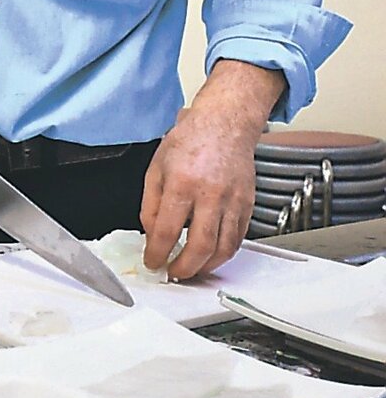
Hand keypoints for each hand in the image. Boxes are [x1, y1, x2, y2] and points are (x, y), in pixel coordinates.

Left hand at [141, 105, 257, 281]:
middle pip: (200, 246)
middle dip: (184, 268)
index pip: (167, 231)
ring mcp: (233, 200)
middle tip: (173, 273)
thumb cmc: (190, 141)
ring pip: (224, 248)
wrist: (225, 123)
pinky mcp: (247, 204)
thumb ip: (151, 205)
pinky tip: (210, 255)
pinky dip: (224, 253)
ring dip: (206, 266)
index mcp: (183, 183)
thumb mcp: (156, 169)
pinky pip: (238, 238)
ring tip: (192, 270)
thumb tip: (151, 235)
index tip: (153, 262)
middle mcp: (211, 194)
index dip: (157, 253)